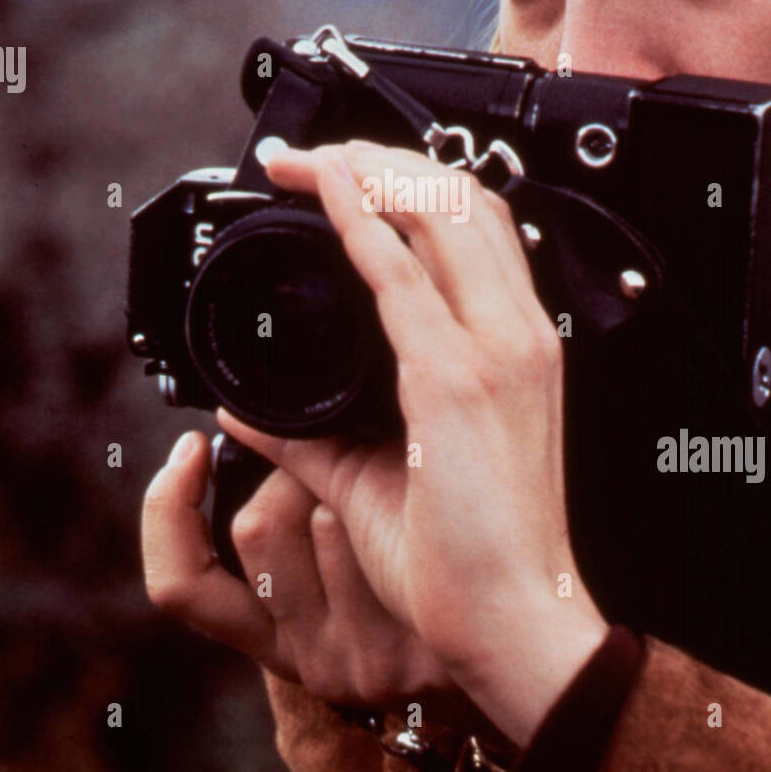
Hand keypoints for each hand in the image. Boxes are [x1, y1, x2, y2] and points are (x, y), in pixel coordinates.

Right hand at [141, 428, 482, 726]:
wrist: (515, 623)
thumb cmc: (426, 551)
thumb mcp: (341, 520)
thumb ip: (291, 476)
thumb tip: (242, 401)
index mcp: (270, 629)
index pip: (180, 585)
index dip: (167, 514)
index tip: (190, 451)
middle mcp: (299, 657)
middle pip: (253, 523)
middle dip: (304, 469)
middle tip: (356, 466)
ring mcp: (345, 664)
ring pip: (309, 517)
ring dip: (354, 482)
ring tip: (400, 490)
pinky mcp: (391, 664)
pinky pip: (354, 540)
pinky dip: (376, 505)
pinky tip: (404, 507)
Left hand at [218, 140, 609, 745]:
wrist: (513, 618)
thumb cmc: (469, 554)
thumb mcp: (382, 474)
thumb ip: (317, 436)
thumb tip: (253, 412)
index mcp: (517, 348)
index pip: (477, 229)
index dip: (414, 183)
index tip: (351, 171)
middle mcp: (517, 336)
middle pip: (461, 200)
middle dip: (385, 158)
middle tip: (318, 152)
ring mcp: (495, 351)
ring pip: (440, 215)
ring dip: (369, 172)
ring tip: (309, 158)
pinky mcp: (458, 380)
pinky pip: (403, 276)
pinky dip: (361, 221)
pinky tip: (326, 193)